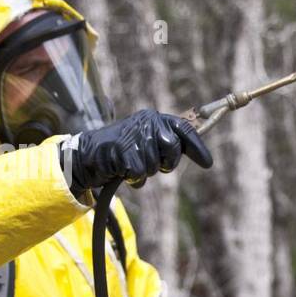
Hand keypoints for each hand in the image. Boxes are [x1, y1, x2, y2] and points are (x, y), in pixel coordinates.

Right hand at [63, 109, 210, 194]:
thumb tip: (204, 157)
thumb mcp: (147, 142)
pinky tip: (122, 171)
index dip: (197, 147)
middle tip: (155, 165)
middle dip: (167, 162)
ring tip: (130, 164)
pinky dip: (132, 178)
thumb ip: (169, 145)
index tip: (208, 164)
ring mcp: (133, 135)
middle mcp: (146, 122)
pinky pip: (139, 173)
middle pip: (172, 149)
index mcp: (154, 118)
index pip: (183, 129)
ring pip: (154, 165)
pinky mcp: (122, 151)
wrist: (88, 155)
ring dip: (145, 172)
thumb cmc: (123, 151)